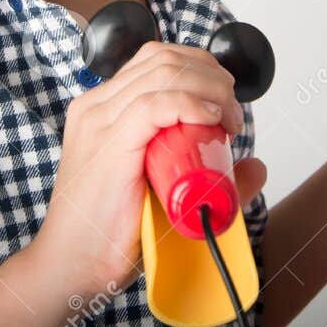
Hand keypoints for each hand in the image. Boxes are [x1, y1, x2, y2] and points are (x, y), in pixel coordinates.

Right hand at [31, 41, 266, 297]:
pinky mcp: (109, 143)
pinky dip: (191, 103)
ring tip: (229, 120)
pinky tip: (211, 118)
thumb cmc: (109, 235)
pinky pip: (154, 104)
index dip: (200, 69)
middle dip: (211, 75)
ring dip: (210, 88)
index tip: (226, 102)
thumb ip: (206, 177)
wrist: (71, 267)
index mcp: (101, 109)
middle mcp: (96, 107)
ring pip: (164, 73)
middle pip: (163, 59)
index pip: (156, 61)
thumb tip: (255, 166)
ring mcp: (99, 122)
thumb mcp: (162, 193)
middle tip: (233, 112)